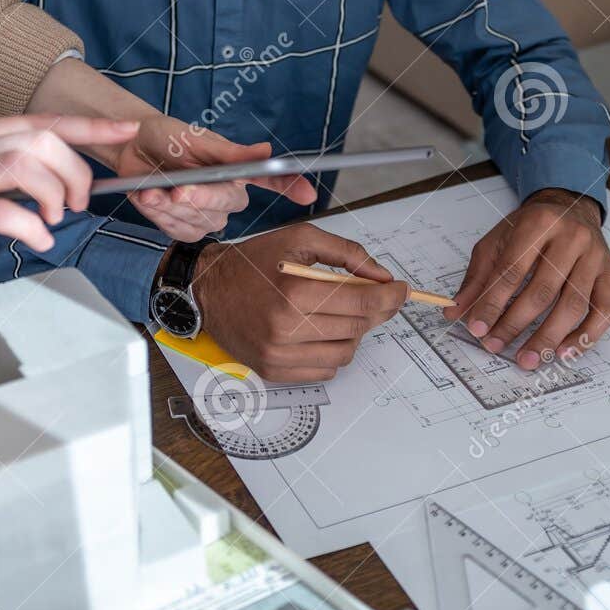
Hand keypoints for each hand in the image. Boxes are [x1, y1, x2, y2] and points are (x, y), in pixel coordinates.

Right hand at [0, 114, 139, 261]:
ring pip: (26, 167)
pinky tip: (35, 239)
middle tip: (79, 202)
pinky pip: (0, 212)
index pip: (46, 121)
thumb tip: (36, 177)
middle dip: (76, 170)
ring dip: (54, 195)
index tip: (129, 130)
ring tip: (54, 220)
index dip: (92, 128)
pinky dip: (29, 226)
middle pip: (44, 140)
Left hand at [115, 119, 316, 240]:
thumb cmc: (166, 137)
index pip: (271, 177)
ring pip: (198, 222)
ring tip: (151, 188)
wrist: (131, 149)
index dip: (289, 185)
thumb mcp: (194, 138)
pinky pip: (176, 231)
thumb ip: (230, 152)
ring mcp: (208, 215)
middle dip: (198, 197)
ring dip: (168, 206)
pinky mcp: (186, 229)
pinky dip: (158, 215)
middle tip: (176, 187)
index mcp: (236, 169)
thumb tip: (266, 151)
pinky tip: (148, 197)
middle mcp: (227, 195)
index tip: (307, 192)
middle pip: (225, 205)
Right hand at [186, 223, 408, 381]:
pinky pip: (325, 370)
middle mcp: (286, 326)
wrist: (208, 288)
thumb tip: (381, 275)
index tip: (401, 290)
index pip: (361, 301)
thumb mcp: (299, 238)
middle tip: (375, 297)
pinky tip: (319, 332)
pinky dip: (332, 352)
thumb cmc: (253, 261)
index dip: (390, 297)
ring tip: (338, 314)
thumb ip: (345, 252)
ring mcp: (280, 353)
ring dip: (352, 333)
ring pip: (345, 352)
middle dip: (374, 311)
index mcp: (294, 289)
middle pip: (357, 327)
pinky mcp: (274, 370)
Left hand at [446, 188, 609, 368]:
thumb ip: (478, 277)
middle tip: (496, 345)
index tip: (477, 328)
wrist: (570, 208)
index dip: (492, 302)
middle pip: (542, 290)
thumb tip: (456, 311)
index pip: (511, 270)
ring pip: (574, 305)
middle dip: (515, 324)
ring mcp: (595, 257)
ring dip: (548, 338)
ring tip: (528, 359)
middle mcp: (571, 238)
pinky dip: (585, 337)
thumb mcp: (497, 241)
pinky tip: (564, 353)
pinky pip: (604, 311)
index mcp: (537, 223)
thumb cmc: (531, 227)